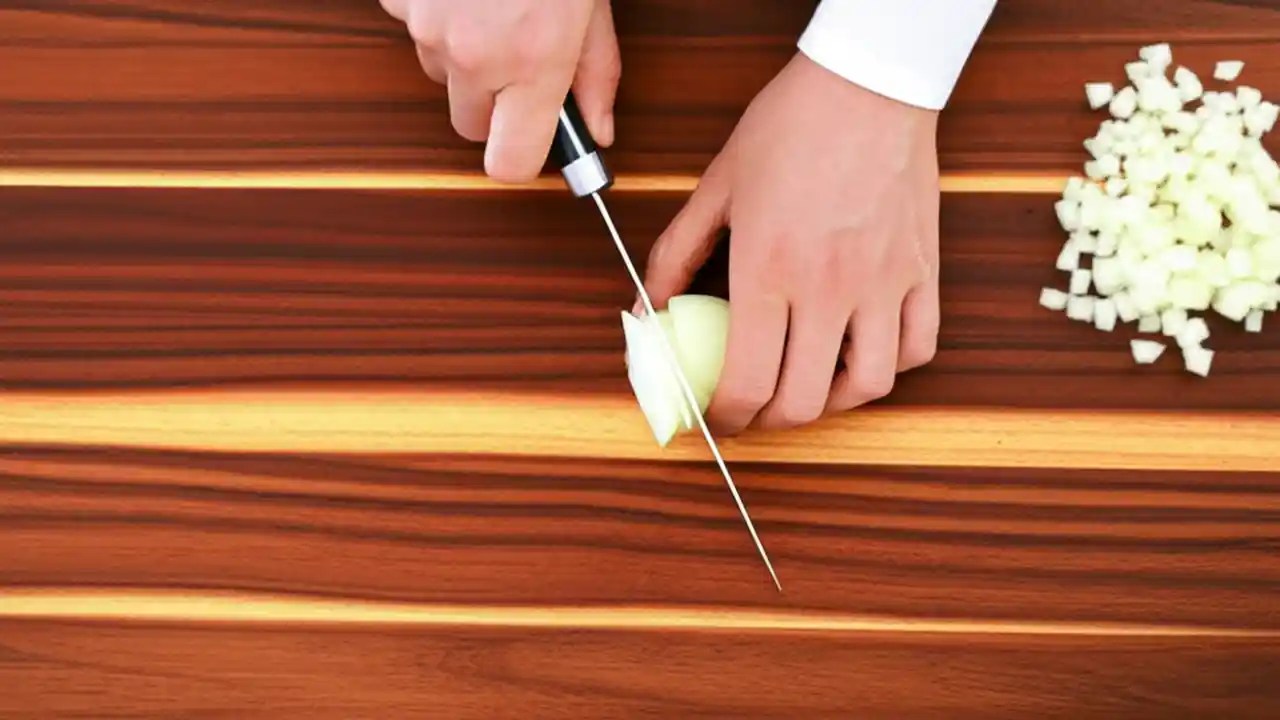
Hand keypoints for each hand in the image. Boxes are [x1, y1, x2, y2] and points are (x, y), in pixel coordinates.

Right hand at [379, 0, 619, 181]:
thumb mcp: (593, 4)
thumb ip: (596, 73)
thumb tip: (599, 131)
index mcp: (533, 61)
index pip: (507, 163)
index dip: (518, 155)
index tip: (530, 141)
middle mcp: (473, 52)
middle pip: (469, 123)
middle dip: (493, 101)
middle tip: (519, 54)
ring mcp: (426, 24)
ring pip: (440, 71)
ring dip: (463, 52)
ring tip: (493, 2)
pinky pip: (414, 26)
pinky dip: (436, 12)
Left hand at [639, 52, 940, 434]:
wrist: (866, 82)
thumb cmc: (791, 126)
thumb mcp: (717, 187)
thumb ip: (676, 253)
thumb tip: (648, 305)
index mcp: (769, 269)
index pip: (747, 381)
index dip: (726, 417)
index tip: (718, 417)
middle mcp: (828, 287)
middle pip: (803, 400)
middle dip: (769, 421)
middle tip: (755, 411)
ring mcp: (883, 283)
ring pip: (868, 385)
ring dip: (833, 403)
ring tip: (810, 389)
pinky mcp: (921, 270)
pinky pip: (918, 346)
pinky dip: (891, 365)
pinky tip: (865, 352)